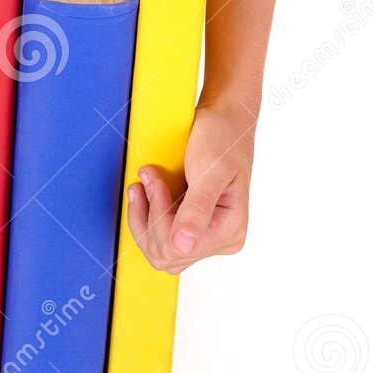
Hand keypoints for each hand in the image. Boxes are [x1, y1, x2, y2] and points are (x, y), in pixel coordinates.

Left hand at [124, 100, 253, 273]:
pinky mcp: (190, 223)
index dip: (158, 216)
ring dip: (143, 216)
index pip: (178, 248)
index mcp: (230, 231)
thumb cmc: (221, 139)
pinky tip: (143, 191)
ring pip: (158, 248)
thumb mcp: (209, 172)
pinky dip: (146, 214)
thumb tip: (183, 245)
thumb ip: (197, 209)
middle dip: (148, 216)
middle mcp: (219, 239)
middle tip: (148, 179)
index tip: (153, 180)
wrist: (222, 119)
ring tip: (143, 183)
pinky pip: (159, 235)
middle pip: (165, 253)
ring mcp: (204, 232)